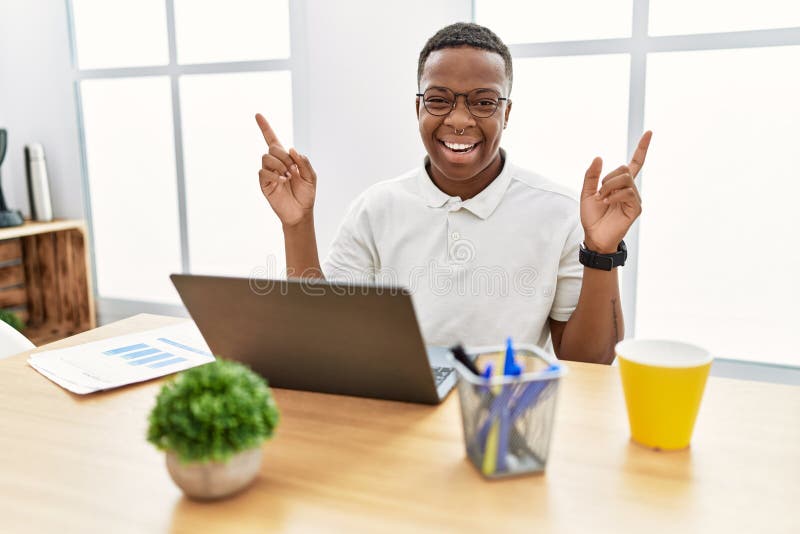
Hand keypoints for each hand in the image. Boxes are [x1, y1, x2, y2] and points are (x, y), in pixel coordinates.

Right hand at [256, 113, 316, 227]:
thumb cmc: (306, 194)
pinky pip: (263, 171)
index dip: (265, 127)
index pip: (272, 140)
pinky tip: (281, 181)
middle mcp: (275, 164)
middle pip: (272, 148)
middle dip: (284, 156)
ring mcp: (268, 173)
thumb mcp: (311, 176)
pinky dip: (273, 174)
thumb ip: (304, 161)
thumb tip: (291, 149)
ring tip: (287, 176)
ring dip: (279, 165)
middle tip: (292, 170)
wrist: (301, 212)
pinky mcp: (264, 183)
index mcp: (286, 159)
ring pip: (266, 157)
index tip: (258, 115)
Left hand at [580, 131, 652, 252]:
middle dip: (608, 178)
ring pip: (625, 179)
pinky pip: (627, 192)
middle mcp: (630, 189)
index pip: (635, 163)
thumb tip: (599, 157)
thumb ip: (591, 176)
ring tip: (602, 200)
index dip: (642, 148)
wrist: (594, 235)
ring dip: (608, 187)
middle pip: (625, 168)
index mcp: (620, 184)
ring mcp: (635, 198)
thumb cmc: (592, 217)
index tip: (649, 133)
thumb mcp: (586, 193)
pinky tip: (606, 203)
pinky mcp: (636, 208)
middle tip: (600, 192)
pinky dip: (613, 196)